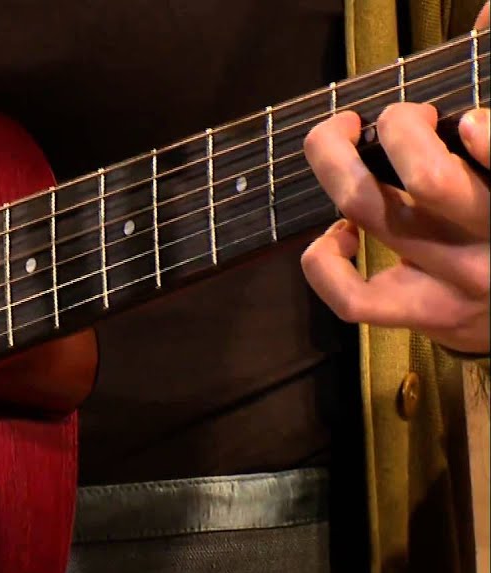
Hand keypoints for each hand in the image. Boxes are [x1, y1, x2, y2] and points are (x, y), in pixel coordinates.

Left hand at [300, 4, 489, 354]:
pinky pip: (352, 298)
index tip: (464, 119)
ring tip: (346, 141)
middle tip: (393, 116)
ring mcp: (455, 281)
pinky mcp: (422, 316)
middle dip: (398, 125)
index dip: (482, 132)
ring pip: (373, 212)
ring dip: (341, 164)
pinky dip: (325, 262)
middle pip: (425, 175)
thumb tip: (489, 15)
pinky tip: (337, 232)